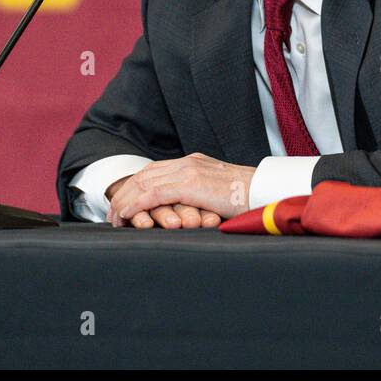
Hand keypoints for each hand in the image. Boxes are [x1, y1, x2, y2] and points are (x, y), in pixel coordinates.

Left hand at [106, 153, 255, 226]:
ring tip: (114, 218)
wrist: (268, 192)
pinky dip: (134, 205)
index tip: (125, 203)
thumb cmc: (250, 198)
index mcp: (195, 163)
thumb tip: (191, 212)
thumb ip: (202, 197)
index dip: (137, 186)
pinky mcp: (190, 184)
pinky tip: (125, 216)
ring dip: (124, 201)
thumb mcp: (220, 194)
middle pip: (145, 174)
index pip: (156, 170)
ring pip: (144, 183)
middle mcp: (188, 162)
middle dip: (125, 193)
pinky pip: (152, 194)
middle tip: (112, 213)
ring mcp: (188, 171)